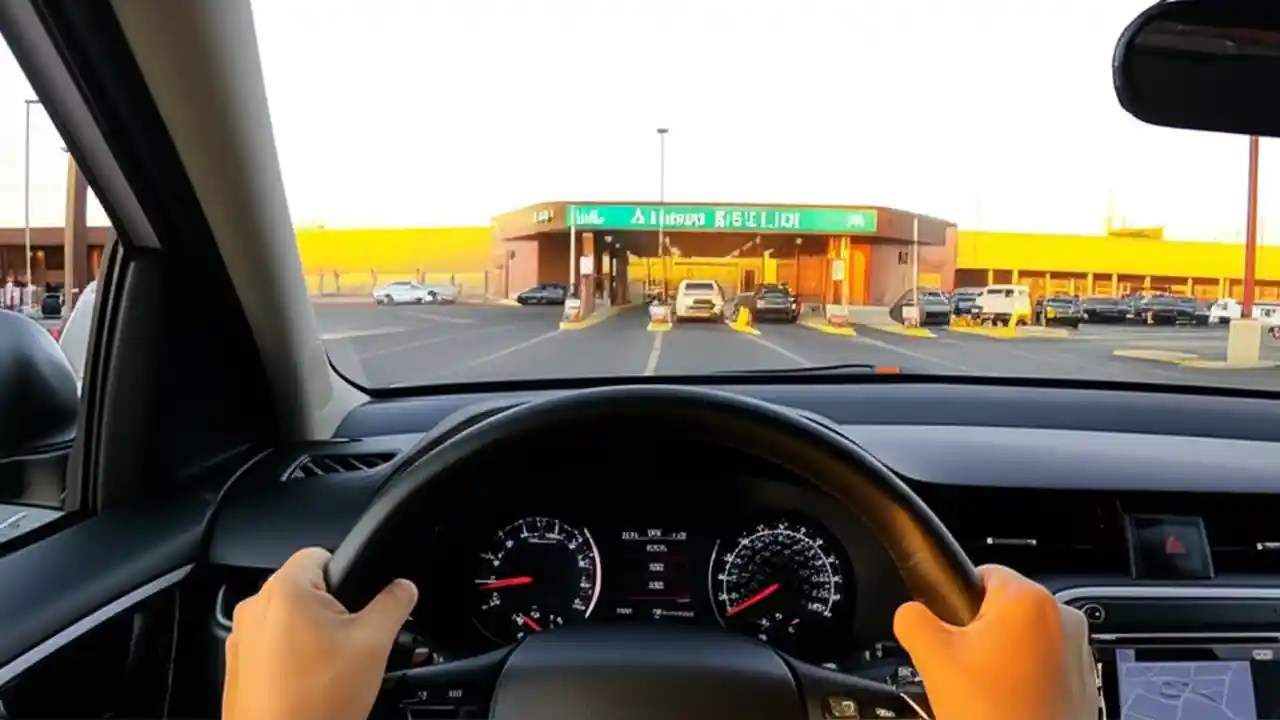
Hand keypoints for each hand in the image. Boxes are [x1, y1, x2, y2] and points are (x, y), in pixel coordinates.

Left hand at [222, 547, 417, 719]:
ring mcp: (240, 638)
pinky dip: (290, 657)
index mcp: (285, 590)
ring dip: (310, 635)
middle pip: (305, 588)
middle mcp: (254, 608)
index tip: (357, 602)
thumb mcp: (372, 645)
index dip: (347, 574)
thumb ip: (393, 605)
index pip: (321, 553)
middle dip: (331, 610)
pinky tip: (308, 683)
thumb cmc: (316, 703)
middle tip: (348, 644)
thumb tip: (404, 588)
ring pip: (288, 619)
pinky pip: (271, 646)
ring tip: (328, 669)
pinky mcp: (237, 665)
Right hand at [894, 565, 1097, 719]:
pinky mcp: (1084, 682)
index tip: (951, 636)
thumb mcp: (932, 659)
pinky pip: (1042, 668)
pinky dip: (1023, 681)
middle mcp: (1062, 618)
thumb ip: (911, 619)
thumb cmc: (994, 716)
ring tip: (988, 695)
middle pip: (1001, 611)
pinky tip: (1008, 706)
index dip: (956, 606)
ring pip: (1021, 641)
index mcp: (1028, 599)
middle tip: (965, 673)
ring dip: (1001, 661)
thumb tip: (911, 613)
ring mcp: (1079, 652)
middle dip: (978, 637)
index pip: (979, 575)